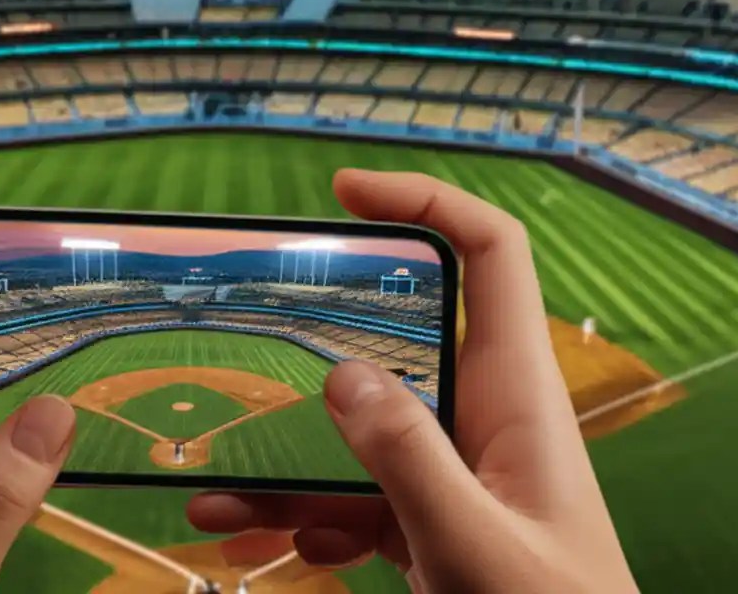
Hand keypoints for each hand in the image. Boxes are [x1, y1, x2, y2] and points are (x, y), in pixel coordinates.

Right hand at [187, 169, 639, 592]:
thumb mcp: (475, 545)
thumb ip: (410, 461)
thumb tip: (341, 375)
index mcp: (518, 396)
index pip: (491, 254)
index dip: (427, 202)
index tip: (345, 191)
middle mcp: (486, 419)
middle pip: (399, 341)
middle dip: (318, 345)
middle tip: (251, 339)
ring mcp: (459, 471)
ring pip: (363, 437)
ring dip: (291, 465)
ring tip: (218, 500)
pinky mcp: (437, 519)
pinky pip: (361, 498)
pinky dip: (312, 517)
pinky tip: (274, 542)